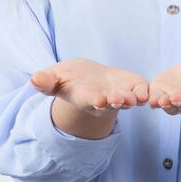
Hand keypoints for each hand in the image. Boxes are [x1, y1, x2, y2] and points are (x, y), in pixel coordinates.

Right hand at [31, 59, 149, 138]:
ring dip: (133, 99)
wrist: (87, 78)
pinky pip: (141, 91)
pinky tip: (148, 91)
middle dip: (116, 102)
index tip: (98, 99)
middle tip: (121, 100)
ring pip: (128, 100)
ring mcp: (120, 94)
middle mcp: (104, 99)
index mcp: (86, 97)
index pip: (90, 100)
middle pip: (112, 103)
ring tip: (137, 97)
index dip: (95, 100)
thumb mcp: (54, 78)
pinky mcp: (132, 86)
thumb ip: (46, 81)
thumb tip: (32, 79)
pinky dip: (145, 92)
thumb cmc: (68, 79)